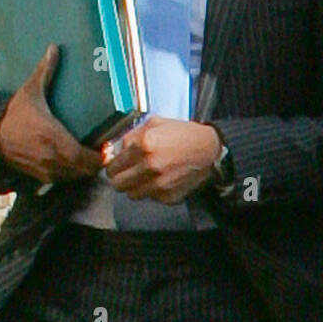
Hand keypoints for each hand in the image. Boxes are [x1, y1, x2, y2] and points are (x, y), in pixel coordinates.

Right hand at [0, 44, 101, 184]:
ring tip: (89, 155)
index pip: (87, 158)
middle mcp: (52, 158)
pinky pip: (63, 180)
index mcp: (54, 138)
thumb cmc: (11, 114)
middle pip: (86, 171)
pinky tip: (73, 162)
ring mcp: (45, 170)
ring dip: (84, 170)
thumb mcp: (29, 91)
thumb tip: (54, 48)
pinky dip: (70, 174)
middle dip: (96, 163)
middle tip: (100, 150)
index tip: (105, 145)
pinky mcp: (39, 177)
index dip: (100, 155)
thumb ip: (45, 71)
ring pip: (75, 177)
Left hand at [103, 118, 221, 203]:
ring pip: (131, 194)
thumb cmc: (184, 135)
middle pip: (117, 184)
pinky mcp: (168, 196)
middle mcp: (149, 166)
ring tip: (144, 176)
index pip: (113, 165)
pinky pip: (150, 198)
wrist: (210, 150)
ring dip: (134, 186)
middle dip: (119, 178)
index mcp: (144, 144)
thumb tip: (115, 151)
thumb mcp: (155, 123)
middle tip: (126, 172)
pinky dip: (152, 191)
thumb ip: (131, 136)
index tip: (117, 164)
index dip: (113, 165)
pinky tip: (160, 179)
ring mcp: (159, 184)